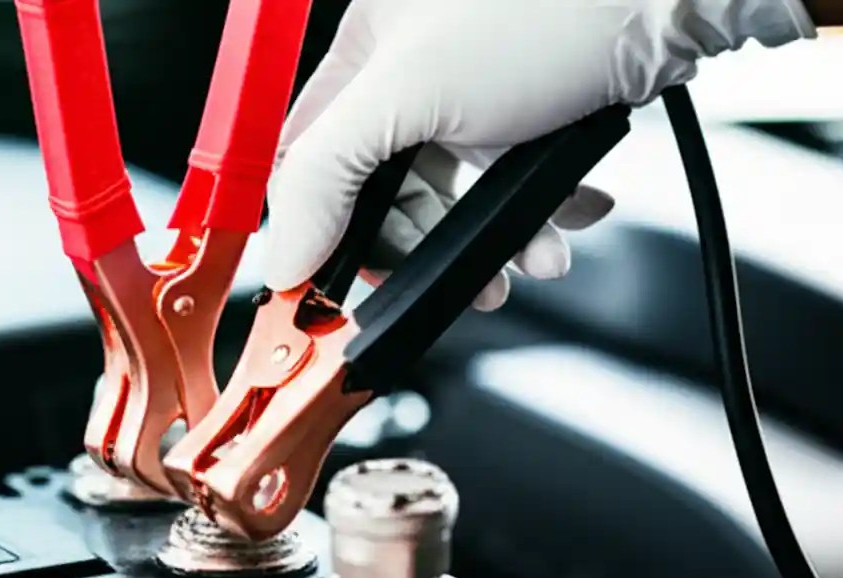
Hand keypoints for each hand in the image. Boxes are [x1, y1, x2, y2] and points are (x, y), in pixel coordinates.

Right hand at [264, 0, 814, 309]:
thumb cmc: (557, 10)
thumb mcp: (414, 94)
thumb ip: (328, 175)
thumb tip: (281, 254)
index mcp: (364, 47)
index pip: (306, 160)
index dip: (318, 228)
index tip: (337, 285)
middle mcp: (410, 66)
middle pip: (383, 188)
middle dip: (422, 245)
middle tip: (454, 280)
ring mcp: (471, 88)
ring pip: (452, 193)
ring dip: (489, 240)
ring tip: (528, 257)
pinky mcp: (527, 108)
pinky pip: (507, 181)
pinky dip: (533, 212)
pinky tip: (560, 217)